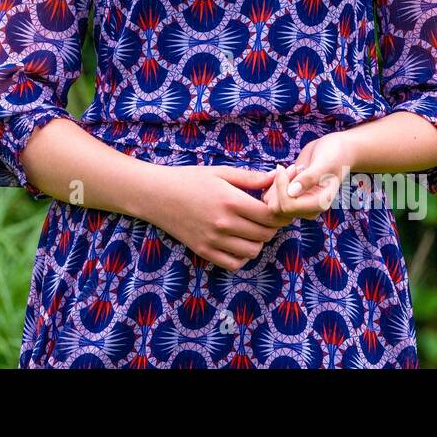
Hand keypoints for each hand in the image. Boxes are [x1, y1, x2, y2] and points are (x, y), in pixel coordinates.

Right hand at [142, 164, 289, 271]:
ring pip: (253, 251)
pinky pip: (234, 263)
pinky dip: (241, 256)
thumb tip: (278, 176)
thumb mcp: (221, 172)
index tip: (276, 206)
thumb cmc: (189, 179)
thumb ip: (251, 177)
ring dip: (257, 241)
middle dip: (271, 226)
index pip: (271, 216)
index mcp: (231, 201)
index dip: (280, 213)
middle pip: (265, 235)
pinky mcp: (204, 251)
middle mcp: (224, 224)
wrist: (156, 195)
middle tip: (264, 216)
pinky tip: (237, 242)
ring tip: (249, 228)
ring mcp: (213, 240)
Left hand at [262, 133, 355, 221]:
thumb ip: (310, 178)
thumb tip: (291, 193)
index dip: (282, 187)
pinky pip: (271, 196)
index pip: (288, 207)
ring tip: (292, 168)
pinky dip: (273, 182)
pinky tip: (286, 171)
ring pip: (272, 203)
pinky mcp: (291, 196)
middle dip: (279, 185)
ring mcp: (299, 203)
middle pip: (277, 208)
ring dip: (276, 183)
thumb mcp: (324, 163)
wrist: (336, 151)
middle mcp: (308, 208)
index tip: (290, 167)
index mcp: (319, 204)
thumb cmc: (335, 154)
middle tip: (291, 167)